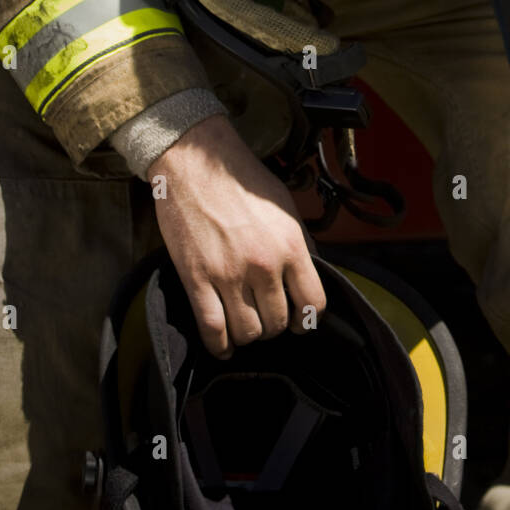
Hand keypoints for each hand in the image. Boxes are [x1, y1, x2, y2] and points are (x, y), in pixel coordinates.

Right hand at [149, 115, 326, 358]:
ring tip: (245, 324)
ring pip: (249, 332)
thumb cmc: (243, 180)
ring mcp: (228, 274)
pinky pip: (213, 328)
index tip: (299, 320)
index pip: (313, 304)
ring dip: (249, 334)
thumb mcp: (286, 207)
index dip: (307, 319)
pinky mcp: (196, 279)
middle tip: (265, 317)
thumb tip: (310, 274)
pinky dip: (220, 346)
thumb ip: (300, 243)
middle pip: (278, 322)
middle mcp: (264, 265)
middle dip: (274, 325)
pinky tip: (224, 346)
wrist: (196, 163)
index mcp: (291, 245)